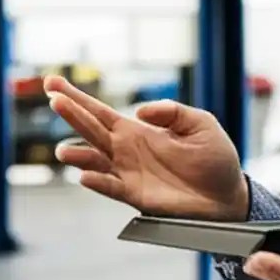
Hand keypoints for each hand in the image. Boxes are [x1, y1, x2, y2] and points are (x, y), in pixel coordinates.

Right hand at [44, 75, 248, 220]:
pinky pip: (112, 187)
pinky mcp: (137, 195)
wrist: (226, 195)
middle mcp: (127, 151)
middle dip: (72, 114)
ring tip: (64, 149)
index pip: (101, 112)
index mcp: (139, 131)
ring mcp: (129, 173)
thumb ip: (173, 112)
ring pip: (95, 161)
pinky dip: (98, 182)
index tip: (53, 83)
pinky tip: (85, 175)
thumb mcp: (200, 124)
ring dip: (78, 155)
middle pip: (91, 130)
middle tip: (54, 100)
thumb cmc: (214, 158)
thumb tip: (142, 110)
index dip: (77, 98)